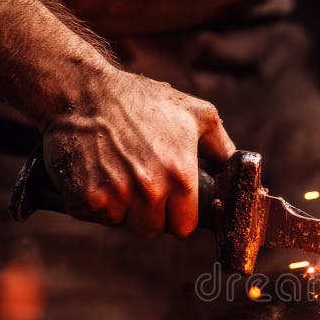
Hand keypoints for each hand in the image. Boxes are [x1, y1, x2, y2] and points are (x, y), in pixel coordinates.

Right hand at [43, 65, 234, 237]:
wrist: (82, 89)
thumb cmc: (141, 99)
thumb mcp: (196, 114)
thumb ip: (221, 147)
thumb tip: (237, 171)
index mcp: (181, 176)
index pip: (184, 227)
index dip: (176, 216)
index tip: (168, 203)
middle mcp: (150, 190)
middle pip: (151, 230)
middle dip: (146, 214)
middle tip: (137, 185)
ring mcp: (116, 195)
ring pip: (120, 223)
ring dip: (117, 207)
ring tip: (115, 172)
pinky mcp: (84, 197)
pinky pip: (92, 215)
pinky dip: (90, 201)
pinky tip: (93, 172)